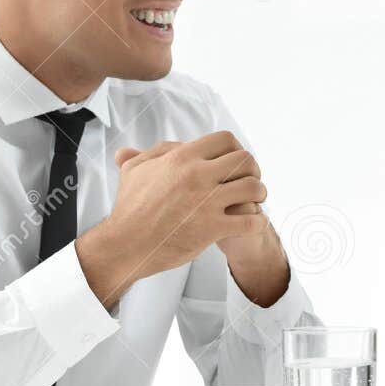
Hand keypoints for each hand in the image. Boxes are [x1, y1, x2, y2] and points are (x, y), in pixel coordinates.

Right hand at [76, 131, 268, 303]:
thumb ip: (155, 152)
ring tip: (256, 200)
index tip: (236, 161)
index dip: (236, 149)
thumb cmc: (128, 209)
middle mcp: (197, 175)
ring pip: (253, 188)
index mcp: (182, 158)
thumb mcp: (135, 170)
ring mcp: (206, 202)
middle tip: (251, 180)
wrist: (124, 245)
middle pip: (245, 160)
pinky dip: (258, 222)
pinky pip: (250, 221)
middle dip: (253, 170)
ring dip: (260, 194)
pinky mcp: (212, 228)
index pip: (225, 140)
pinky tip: (254, 223)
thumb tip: (174, 145)